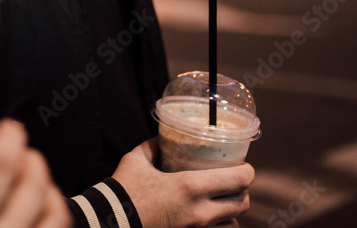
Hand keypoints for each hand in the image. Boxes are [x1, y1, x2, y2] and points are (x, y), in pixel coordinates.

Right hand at [0, 120, 70, 227]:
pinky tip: (42, 205)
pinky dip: (54, 208)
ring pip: (53, 208)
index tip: (10, 126)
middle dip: (30, 159)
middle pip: (32, 185)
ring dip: (45, 185)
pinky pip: (59, 225)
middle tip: (20, 150)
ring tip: (31, 177)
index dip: (8, 140)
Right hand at [112, 137, 253, 227]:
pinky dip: (218, 226)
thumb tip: (164, 137)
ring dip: (230, 213)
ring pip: (233, 224)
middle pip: (242, 203)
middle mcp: (199, 212)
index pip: (238, 180)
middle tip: (233, 183)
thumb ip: (153, 146)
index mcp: (190, 187)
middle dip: (242, 192)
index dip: (247, 172)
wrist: (110, 222)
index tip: (243, 166)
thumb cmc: (123, 191)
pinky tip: (209, 218)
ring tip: (221, 203)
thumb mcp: (136, 161)